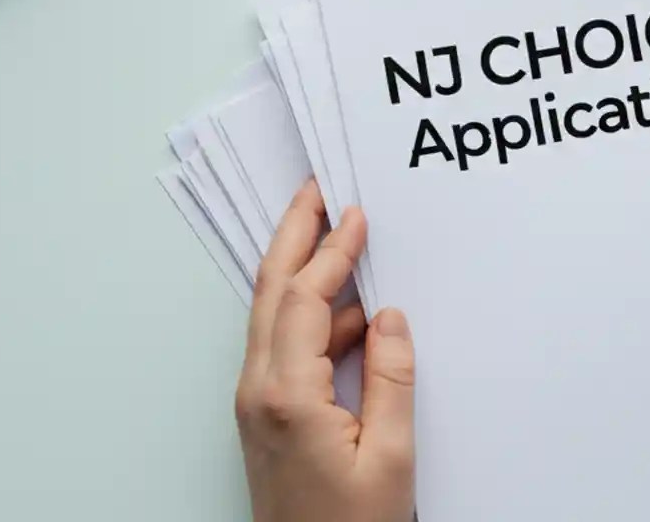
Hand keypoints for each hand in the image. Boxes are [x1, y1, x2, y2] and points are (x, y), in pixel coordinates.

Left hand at [235, 181, 415, 521]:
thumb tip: (389, 317)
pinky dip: (316, 316)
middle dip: (293, 235)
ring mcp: (259, 404)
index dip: (331, 252)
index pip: (305, 300)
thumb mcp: (389, 458)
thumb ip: (390, 378)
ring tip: (339, 238)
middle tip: (314, 191)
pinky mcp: (270, 417)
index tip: (356, 215)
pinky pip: (287, 347)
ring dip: (303, 272)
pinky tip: (352, 310)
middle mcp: (259, 392)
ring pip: (275, 317)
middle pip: (270, 293)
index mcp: (285, 397)